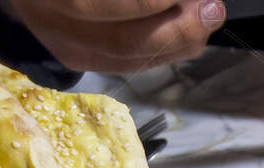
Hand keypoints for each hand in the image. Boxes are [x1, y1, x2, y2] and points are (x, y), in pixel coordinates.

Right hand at [8, 0, 226, 74]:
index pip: (94, 7)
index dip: (146, 4)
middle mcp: (52, 26)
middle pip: (122, 43)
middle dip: (177, 28)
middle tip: (212, 8)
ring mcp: (65, 49)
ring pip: (130, 60)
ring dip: (180, 41)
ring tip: (208, 16)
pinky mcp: (78, 61)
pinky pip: (129, 64)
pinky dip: (165, 50)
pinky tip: (189, 33)